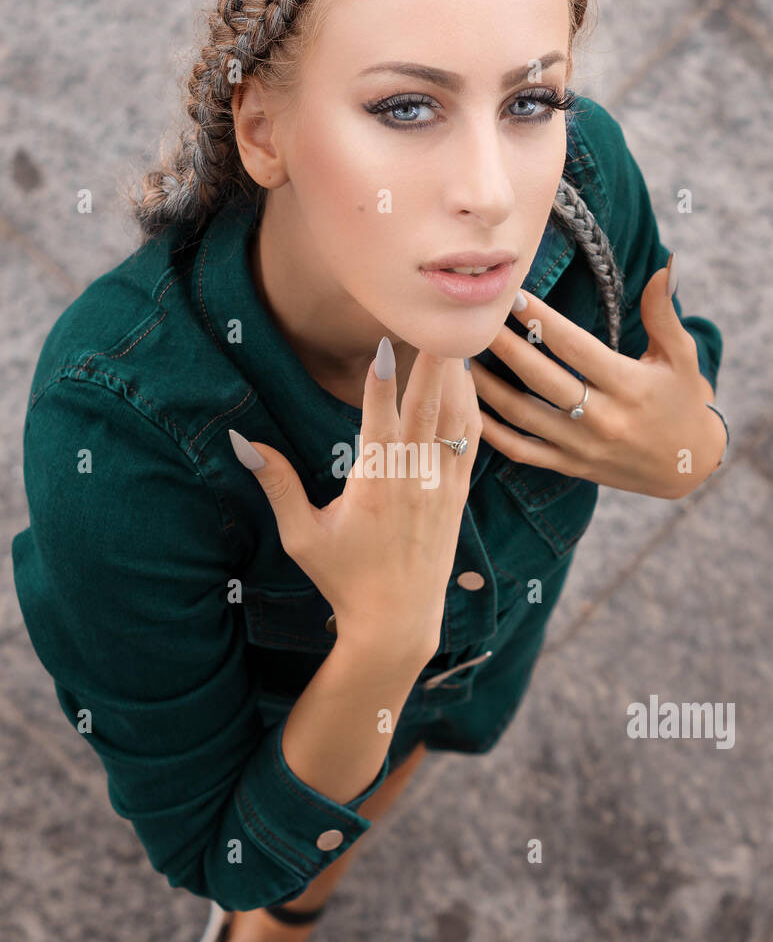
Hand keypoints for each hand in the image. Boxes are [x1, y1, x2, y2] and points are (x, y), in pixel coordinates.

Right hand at [234, 343, 482, 661]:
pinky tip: (469, 383)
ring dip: (457, 378)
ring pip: (458, 421)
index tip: (384, 343)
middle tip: (439, 319)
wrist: (397, 623)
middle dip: (434, 362)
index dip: (381, 381)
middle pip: (429, 410)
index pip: (380, 422)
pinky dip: (471, 408)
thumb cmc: (343, 579)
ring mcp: (441, 488)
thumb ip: (277, 485)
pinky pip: (471, 443)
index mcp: (376, 487)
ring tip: (457, 335)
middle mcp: (415, 482)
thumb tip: (242, 443)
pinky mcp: (457, 497)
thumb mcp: (301, 536)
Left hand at [469, 259, 726, 498]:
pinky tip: (469, 407)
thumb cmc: (684, 401)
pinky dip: (492, 432)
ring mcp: (583, 446)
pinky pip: (522, 451)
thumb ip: (663, 313)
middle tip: (476, 321)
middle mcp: (602, 418)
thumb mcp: (683, 357)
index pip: (575, 347)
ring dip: (487, 388)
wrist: (687, 468)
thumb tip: (663, 267)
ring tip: (460, 360)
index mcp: (628, 386)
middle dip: (505, 348)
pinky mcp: (571, 466)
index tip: (514, 296)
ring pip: (523, 416)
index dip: (541, 321)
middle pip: (542, 379)